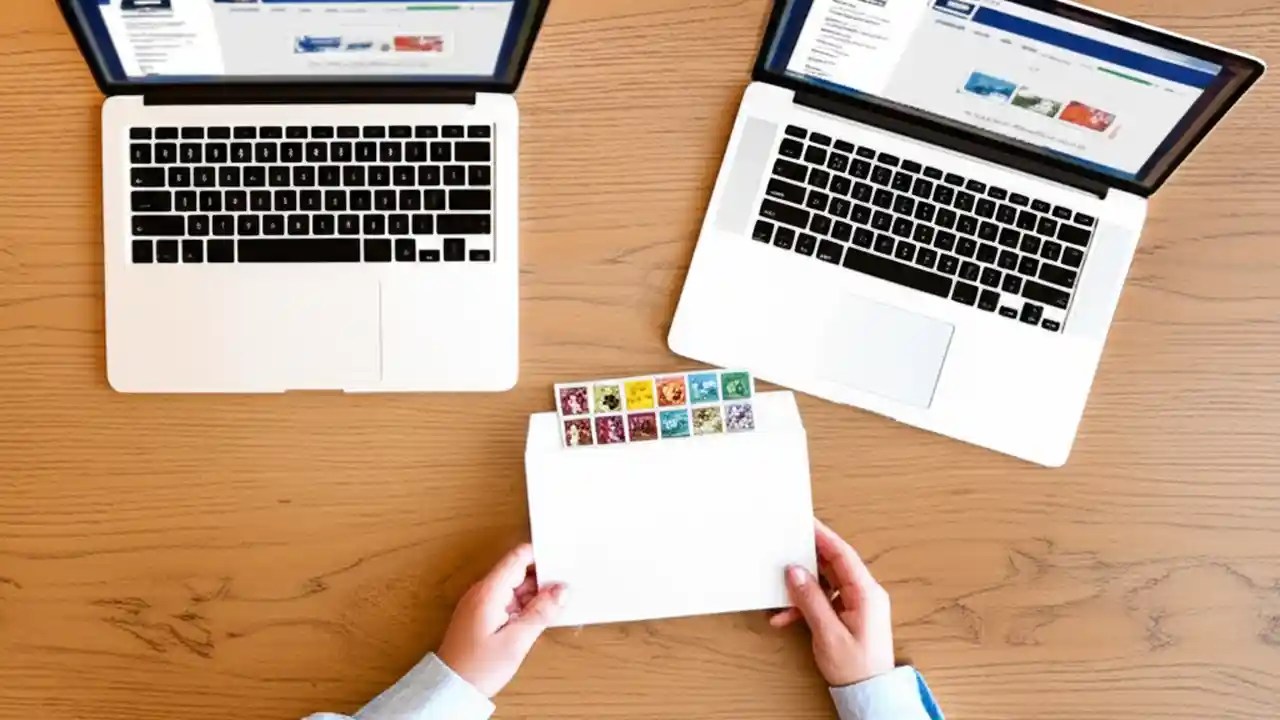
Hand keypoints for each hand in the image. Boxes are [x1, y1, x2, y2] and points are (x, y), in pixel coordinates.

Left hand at [437, 543, 566, 696]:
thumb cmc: (477, 668)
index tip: (560, 563)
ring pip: (513, 587)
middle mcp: (482, 592)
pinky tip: (534, 620)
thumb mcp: (516, 641)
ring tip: (551, 610)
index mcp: (489, 592)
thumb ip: (541, 612)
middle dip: (541, 579)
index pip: (517, 557)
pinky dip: (522, 606)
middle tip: (562, 593)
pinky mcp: (481, 615)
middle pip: (517, 571)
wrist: (451, 688)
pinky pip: (506, 600)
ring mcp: (480, 603)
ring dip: (533, 595)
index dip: (540, 556)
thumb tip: (560, 591)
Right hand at [771, 519, 894, 686]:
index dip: (824, 536)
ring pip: (826, 582)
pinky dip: (805, 604)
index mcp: (867, 593)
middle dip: (808, 558)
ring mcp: (857, 604)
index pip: (843, 554)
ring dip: (803, 587)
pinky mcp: (849, 614)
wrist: (869, 693)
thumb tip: (795, 572)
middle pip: (833, 565)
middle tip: (788, 546)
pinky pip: (825, 599)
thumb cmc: (857, 668)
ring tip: (782, 591)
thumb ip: (811, 600)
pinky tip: (787, 615)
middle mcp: (864, 594)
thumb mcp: (828, 634)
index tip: (806, 522)